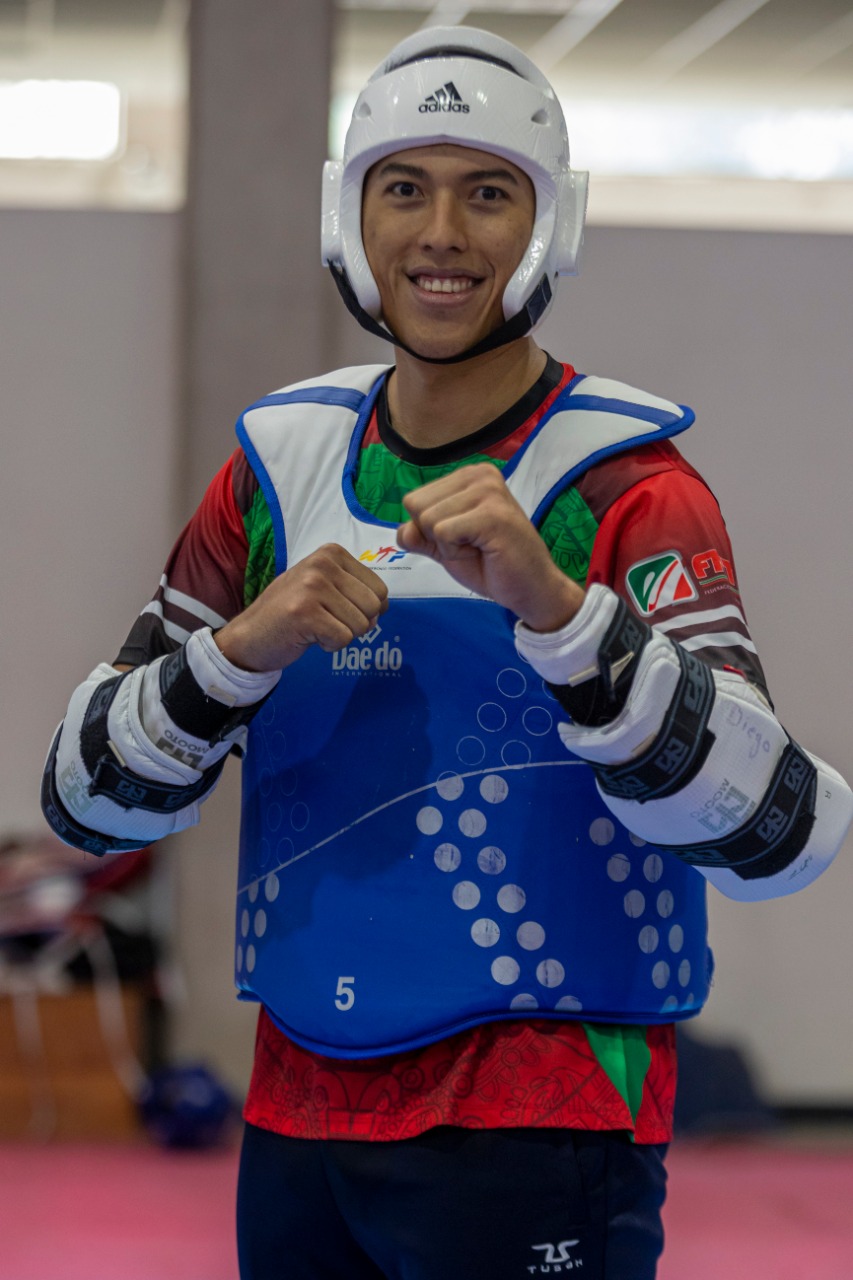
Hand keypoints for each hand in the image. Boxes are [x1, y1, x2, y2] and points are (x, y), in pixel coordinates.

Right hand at [214, 544, 388, 672]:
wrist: (250, 635)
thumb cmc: (291, 613)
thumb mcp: (325, 588)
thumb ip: (355, 590)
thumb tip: (385, 607)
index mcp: (331, 553)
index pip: (379, 589)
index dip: (365, 610)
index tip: (336, 609)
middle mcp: (323, 564)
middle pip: (374, 607)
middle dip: (357, 624)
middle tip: (327, 622)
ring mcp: (313, 587)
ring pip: (361, 625)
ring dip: (341, 635)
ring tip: (315, 627)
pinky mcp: (305, 613)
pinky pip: (343, 639)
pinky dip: (330, 646)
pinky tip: (309, 636)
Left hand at [398, 464, 583, 631]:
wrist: (530, 589)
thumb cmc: (491, 566)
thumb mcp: (445, 547)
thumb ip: (421, 536)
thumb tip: (404, 531)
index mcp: (468, 476)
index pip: (414, 500)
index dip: (429, 531)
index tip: (463, 539)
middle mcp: (479, 474)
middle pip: (416, 506)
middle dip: (435, 537)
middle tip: (472, 545)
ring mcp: (488, 490)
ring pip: (428, 520)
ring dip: (448, 546)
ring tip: (479, 547)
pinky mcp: (492, 513)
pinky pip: (442, 532)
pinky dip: (455, 552)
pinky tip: (484, 551)